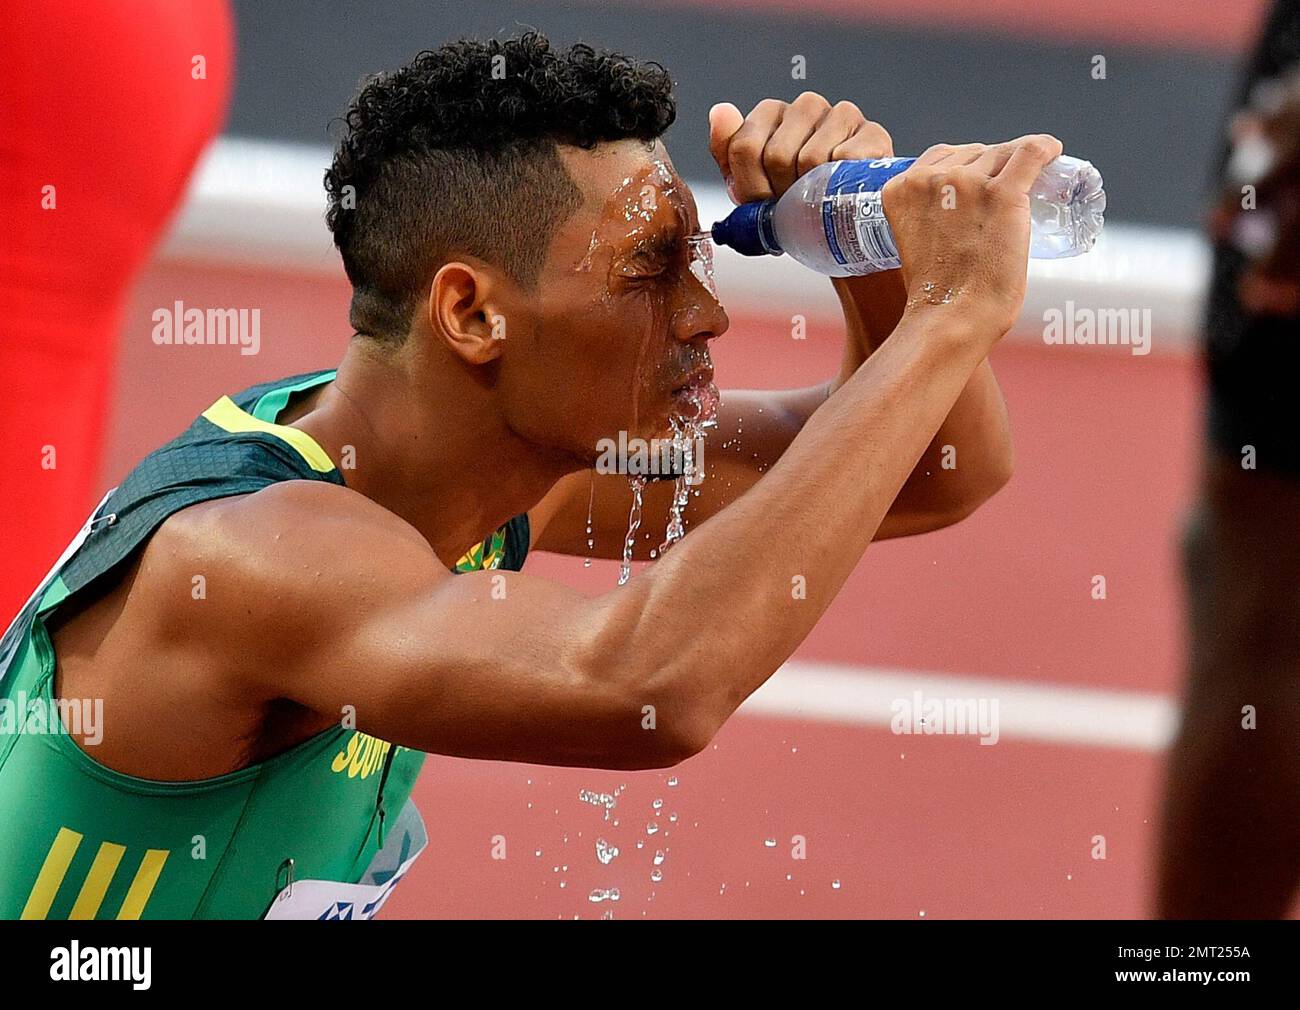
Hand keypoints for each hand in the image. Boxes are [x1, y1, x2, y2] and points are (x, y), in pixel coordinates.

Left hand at [708, 93, 892, 203]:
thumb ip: (728, 150)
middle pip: (777, 155)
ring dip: (810, 192)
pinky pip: (844, 160)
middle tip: (793, 205)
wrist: (840, 225)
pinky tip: (842, 190)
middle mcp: (806, 105)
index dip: (752, 186)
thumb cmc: (792, 202)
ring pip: (811, 158)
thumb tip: (720, 110)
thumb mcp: (750, 185)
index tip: (764, 200)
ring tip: (817, 199)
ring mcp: (842, 114)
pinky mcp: (873, 133)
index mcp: (771, 113)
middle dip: (781, 192)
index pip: (744, 147)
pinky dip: (839, 185)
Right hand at [881, 135, 1062, 338]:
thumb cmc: (936, 297)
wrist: (950, 320)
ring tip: (1030, 185)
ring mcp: (967, 184)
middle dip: (991, 168)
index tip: (980, 183)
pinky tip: (1054, 153)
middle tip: (1003, 198)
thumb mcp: (913, 244)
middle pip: (974, 153)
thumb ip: (926, 220)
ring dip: (1017, 166)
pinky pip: (1031, 152)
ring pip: (1003, 153)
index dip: (966, 167)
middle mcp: (930, 179)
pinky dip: (1046, 149)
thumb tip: (957, 216)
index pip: (941, 156)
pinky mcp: (1002, 195)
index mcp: (901, 190)